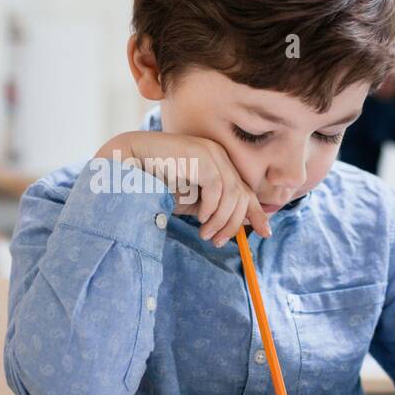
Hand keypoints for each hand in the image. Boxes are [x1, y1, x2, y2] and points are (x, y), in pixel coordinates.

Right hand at [95, 131, 271, 245]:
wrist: (129, 167)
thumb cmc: (157, 185)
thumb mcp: (192, 202)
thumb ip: (215, 208)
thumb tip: (243, 223)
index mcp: (219, 163)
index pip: (246, 190)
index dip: (257, 212)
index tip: (265, 233)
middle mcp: (219, 155)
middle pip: (243, 195)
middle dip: (234, 224)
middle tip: (216, 242)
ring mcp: (211, 152)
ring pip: (232, 194)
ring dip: (221, 221)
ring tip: (205, 235)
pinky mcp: (201, 154)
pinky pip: (217, 187)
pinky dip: (212, 208)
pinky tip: (200, 219)